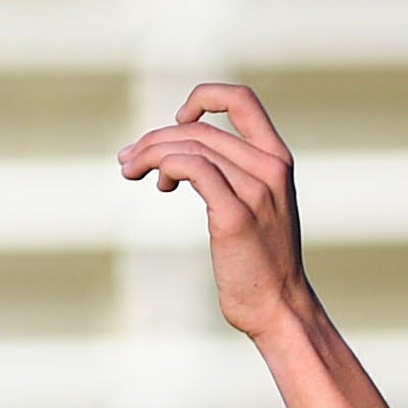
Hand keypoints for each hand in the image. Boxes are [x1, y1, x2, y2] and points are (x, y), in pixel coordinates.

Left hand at [115, 83, 311, 338]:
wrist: (278, 309)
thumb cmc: (258, 266)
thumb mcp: (254, 210)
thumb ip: (231, 181)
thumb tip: (180, 165)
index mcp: (277, 160)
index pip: (242, 100)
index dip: (204, 97)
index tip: (179, 119)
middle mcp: (270, 168)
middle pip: (201, 129)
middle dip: (155, 139)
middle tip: (128, 161)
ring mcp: (256, 191)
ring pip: (192, 146)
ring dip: (151, 153)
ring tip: (130, 171)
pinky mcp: (235, 216)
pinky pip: (194, 169)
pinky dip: (167, 166)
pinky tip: (160, 185)